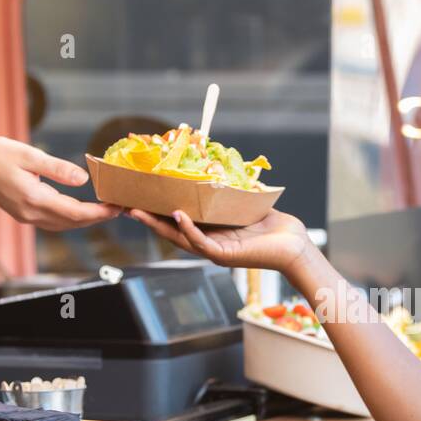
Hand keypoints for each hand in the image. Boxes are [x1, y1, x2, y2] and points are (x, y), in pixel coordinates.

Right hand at [0, 136, 121, 230]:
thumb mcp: (28, 154)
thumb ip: (57, 168)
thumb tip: (83, 179)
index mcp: (33, 198)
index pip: (75, 213)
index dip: (99, 213)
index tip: (117, 207)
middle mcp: (31, 213)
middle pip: (73, 223)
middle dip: (98, 217)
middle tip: (118, 207)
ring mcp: (26, 216)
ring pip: (64, 225)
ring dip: (86, 219)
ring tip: (105, 208)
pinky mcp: (24, 214)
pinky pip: (54, 221)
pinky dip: (71, 217)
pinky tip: (82, 209)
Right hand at [129, 207, 315, 276]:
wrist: (294, 245)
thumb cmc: (274, 226)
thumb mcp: (245, 203)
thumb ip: (227, 192)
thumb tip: (216, 165)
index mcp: (211, 232)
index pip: (178, 222)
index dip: (157, 211)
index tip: (139, 198)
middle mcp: (209, 243)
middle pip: (170, 231)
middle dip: (147, 219)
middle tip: (126, 206)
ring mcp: (215, 251)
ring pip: (179, 239)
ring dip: (158, 225)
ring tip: (138, 212)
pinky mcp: (224, 255)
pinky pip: (200, 242)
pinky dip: (187, 229)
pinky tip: (176, 215)